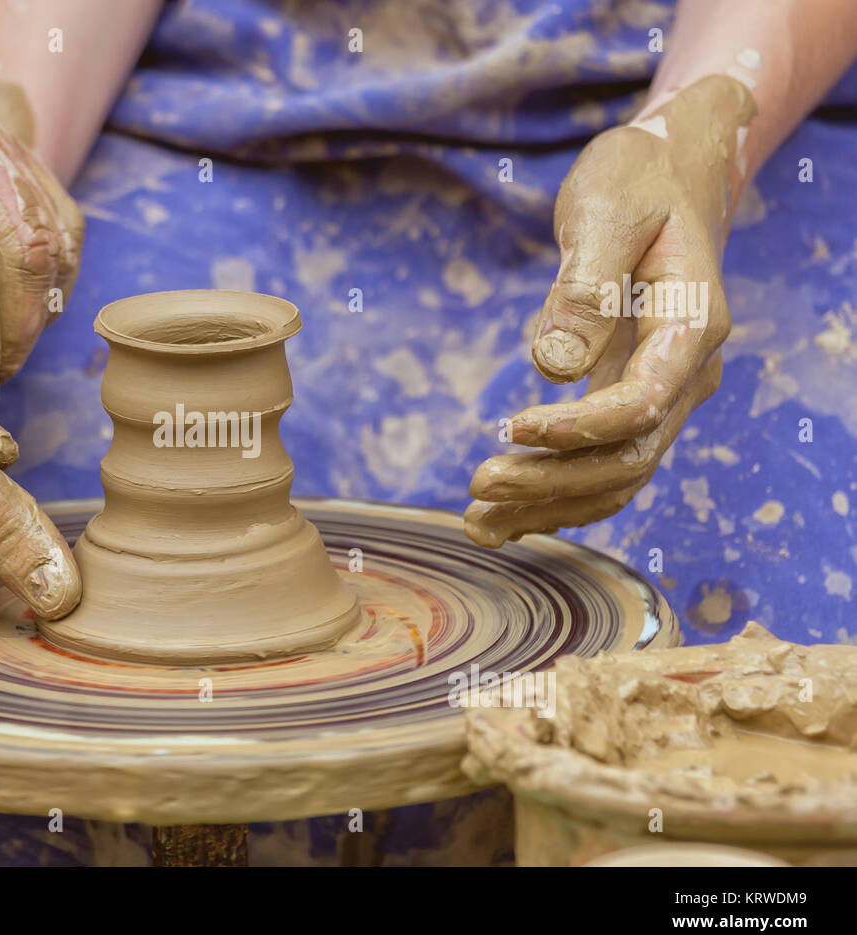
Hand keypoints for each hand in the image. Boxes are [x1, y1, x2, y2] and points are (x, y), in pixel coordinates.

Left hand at [466, 75, 755, 547]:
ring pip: (617, 475)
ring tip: (478, 524)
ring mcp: (664, 390)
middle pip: (630, 457)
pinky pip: (602, 464)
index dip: (579, 428)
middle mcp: (686, 371)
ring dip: (550, 505)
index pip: (643, 403)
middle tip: (479, 484)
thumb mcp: (607, 211)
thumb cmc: (635, 182)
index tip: (512, 429)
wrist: (664, 175)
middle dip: (554, 481)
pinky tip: (503, 517)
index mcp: (690, 326)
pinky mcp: (631, 397)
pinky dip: (556, 495)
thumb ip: (585, 286)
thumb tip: (552, 366)